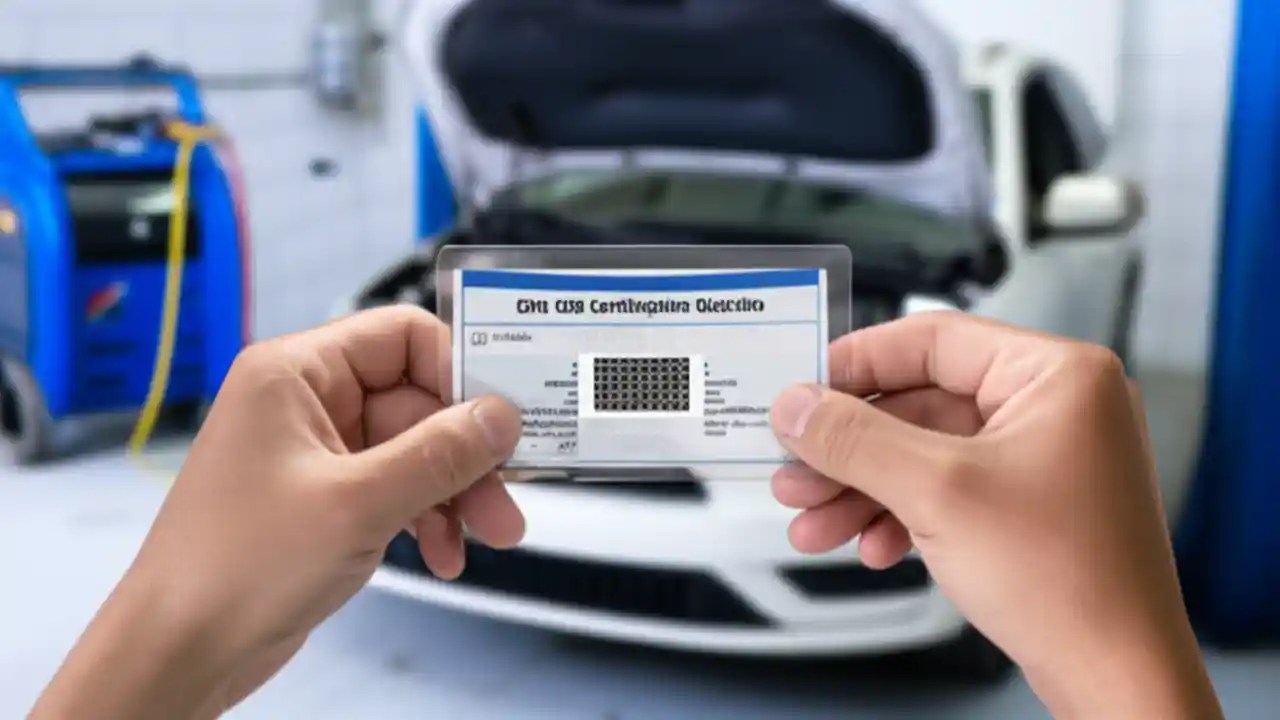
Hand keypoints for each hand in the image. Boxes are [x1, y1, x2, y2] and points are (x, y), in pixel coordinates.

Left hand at [31, 307, 523, 719]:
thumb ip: (438, 454)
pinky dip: (425, 517)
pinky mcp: (323, 498)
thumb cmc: (237, 567)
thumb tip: (501, 416)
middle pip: (417, 403)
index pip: (402, 337)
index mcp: (295, 373)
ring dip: (454, 493)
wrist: (180, 650)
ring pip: (413, 451)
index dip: (458, 372)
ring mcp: (314, 452)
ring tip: (487, 537)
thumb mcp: (357, 503)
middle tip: (507, 499)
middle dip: (466, 455)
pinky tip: (443, 555)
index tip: (503, 415)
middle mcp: (305, 402)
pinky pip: (394, 488)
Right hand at [770, 313, 1219, 719]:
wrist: (1117, 678)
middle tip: (797, 469)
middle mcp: (1056, 408)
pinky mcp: (1029, 506)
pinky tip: (871, 546)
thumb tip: (798, 407)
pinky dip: (900, 515)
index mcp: (1057, 376)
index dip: (856, 364)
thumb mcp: (937, 493)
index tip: (803, 390)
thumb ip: (856, 439)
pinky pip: (946, 491)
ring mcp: (1044, 459)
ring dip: (863, 489)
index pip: (932, 340)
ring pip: (925, 454)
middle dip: (849, 449)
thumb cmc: (1071, 582)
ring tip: (813, 521)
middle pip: (920, 404)